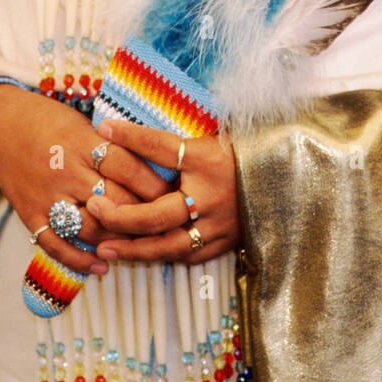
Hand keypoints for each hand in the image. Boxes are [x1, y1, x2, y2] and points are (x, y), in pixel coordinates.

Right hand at [0, 85, 170, 275]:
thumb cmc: (48, 121)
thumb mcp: (83, 122)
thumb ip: (112, 146)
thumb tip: (155, 166)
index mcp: (84, 143)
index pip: (128, 167)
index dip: (154, 185)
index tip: (175, 194)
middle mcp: (67, 171)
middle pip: (114, 201)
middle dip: (143, 216)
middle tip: (165, 224)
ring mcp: (48, 196)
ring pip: (90, 229)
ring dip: (117, 242)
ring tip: (138, 246)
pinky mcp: (31, 216)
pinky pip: (57, 245)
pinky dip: (80, 261)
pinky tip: (101, 267)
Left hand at [86, 118, 240, 264]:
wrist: (289, 181)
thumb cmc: (243, 155)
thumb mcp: (211, 138)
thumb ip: (174, 141)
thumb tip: (129, 126)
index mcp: (208, 159)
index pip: (162, 145)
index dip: (131, 137)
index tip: (103, 130)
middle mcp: (211, 195)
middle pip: (156, 212)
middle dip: (120, 215)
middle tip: (93, 207)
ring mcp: (218, 224)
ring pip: (167, 245)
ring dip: (133, 248)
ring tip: (103, 248)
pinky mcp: (225, 243)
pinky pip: (186, 256)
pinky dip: (161, 255)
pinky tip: (140, 254)